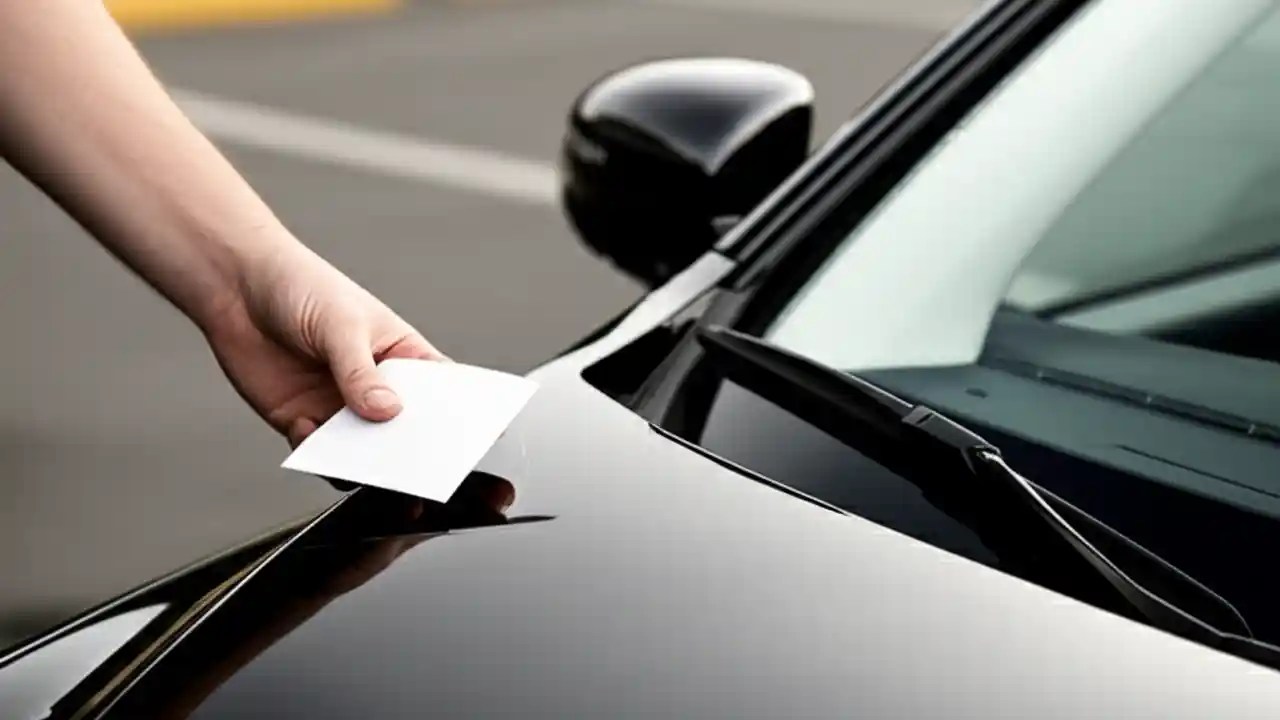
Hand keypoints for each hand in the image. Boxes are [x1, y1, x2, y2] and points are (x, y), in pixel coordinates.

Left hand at [204, 240, 446, 446]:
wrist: (235, 288)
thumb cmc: (300, 286)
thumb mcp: (340, 324)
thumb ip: (361, 371)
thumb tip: (387, 411)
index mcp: (401, 355)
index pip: (436, 392)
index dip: (449, 415)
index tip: (454, 438)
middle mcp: (375, 386)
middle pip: (402, 430)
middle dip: (406, 448)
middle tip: (408, 462)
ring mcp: (340, 408)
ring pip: (362, 449)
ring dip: (362, 459)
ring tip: (358, 457)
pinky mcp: (302, 422)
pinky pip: (317, 454)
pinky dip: (317, 455)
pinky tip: (308, 431)